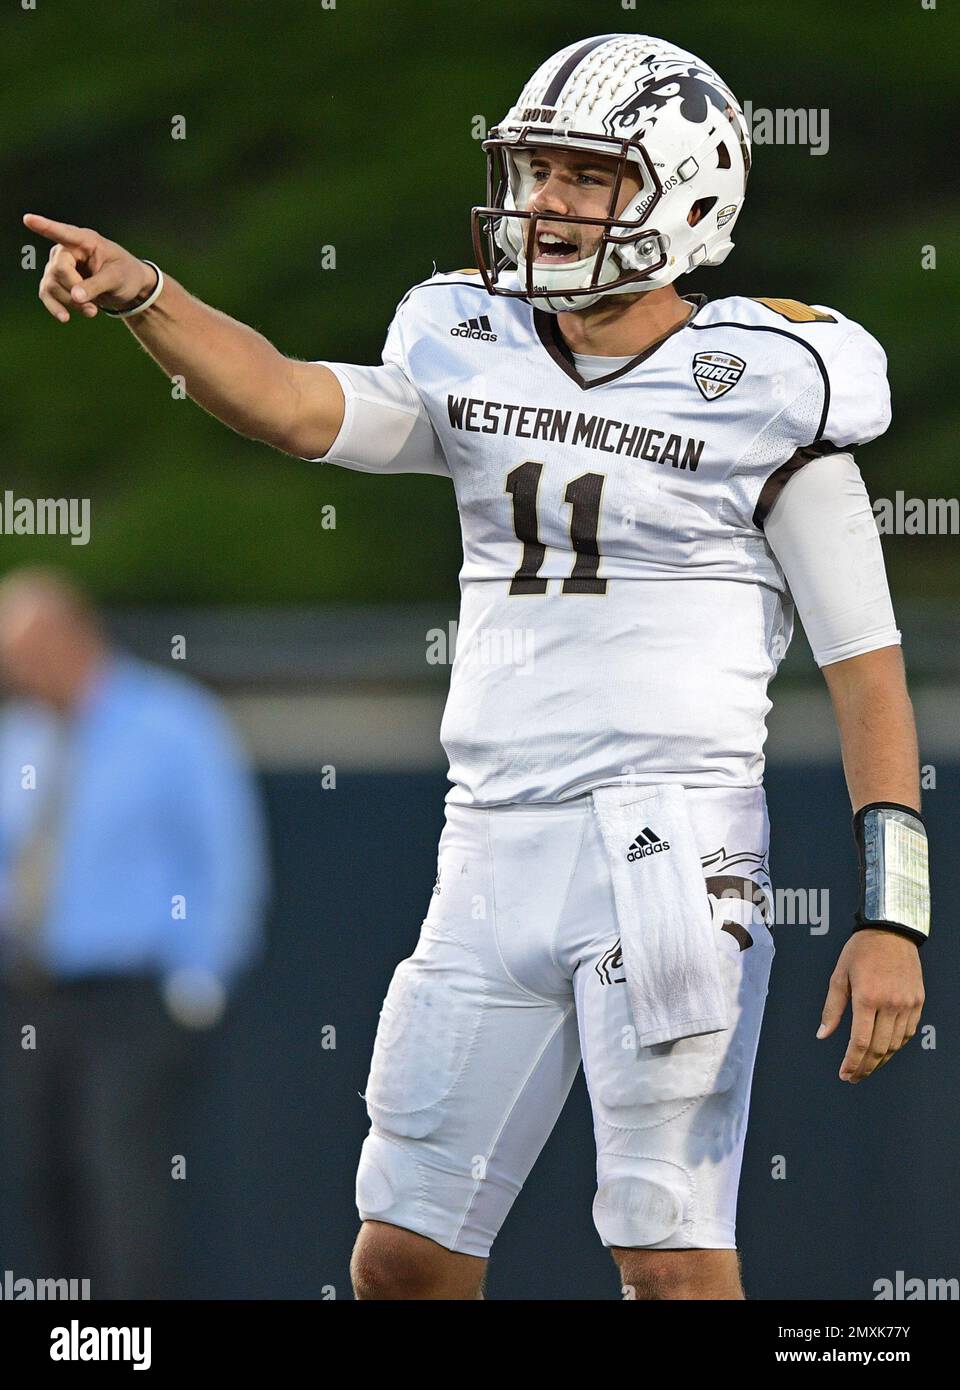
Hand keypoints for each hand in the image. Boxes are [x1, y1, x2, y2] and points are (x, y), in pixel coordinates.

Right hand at [23, 213, 157, 321]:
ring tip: (92, 312)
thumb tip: (75, 296)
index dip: (44, 226)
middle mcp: (67, 250)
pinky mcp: (56, 281)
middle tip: (94, 308)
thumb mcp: (116, 279)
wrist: (127, 287)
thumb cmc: (125, 275)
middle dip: (74, 291)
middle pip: (58, 269)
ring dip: (70, 303)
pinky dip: (55, 307)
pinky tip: (65, 318)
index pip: (63, 233)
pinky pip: (46, 294)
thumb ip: (96, 286)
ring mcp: (58, 265)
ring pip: (51, 284)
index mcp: (85, 241)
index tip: (28, 219)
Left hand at [816, 928, 923, 1081]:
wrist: (892, 931)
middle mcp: (890, 1004)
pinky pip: (908, 1033)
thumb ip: (832, 1008)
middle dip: (865, 1067)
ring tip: (866, 1066)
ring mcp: (907, 1004)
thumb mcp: (839, 975)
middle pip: (879, 1049)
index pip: (860, 1042)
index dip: (852, 1062)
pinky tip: (885, 1049)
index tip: (844, 1073)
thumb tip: (822, 1034)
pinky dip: (896, 1045)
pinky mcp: (918, 1002)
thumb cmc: (861, 950)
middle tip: (853, 1076)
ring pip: (895, 1044)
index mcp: (867, 997)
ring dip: (880, 1060)